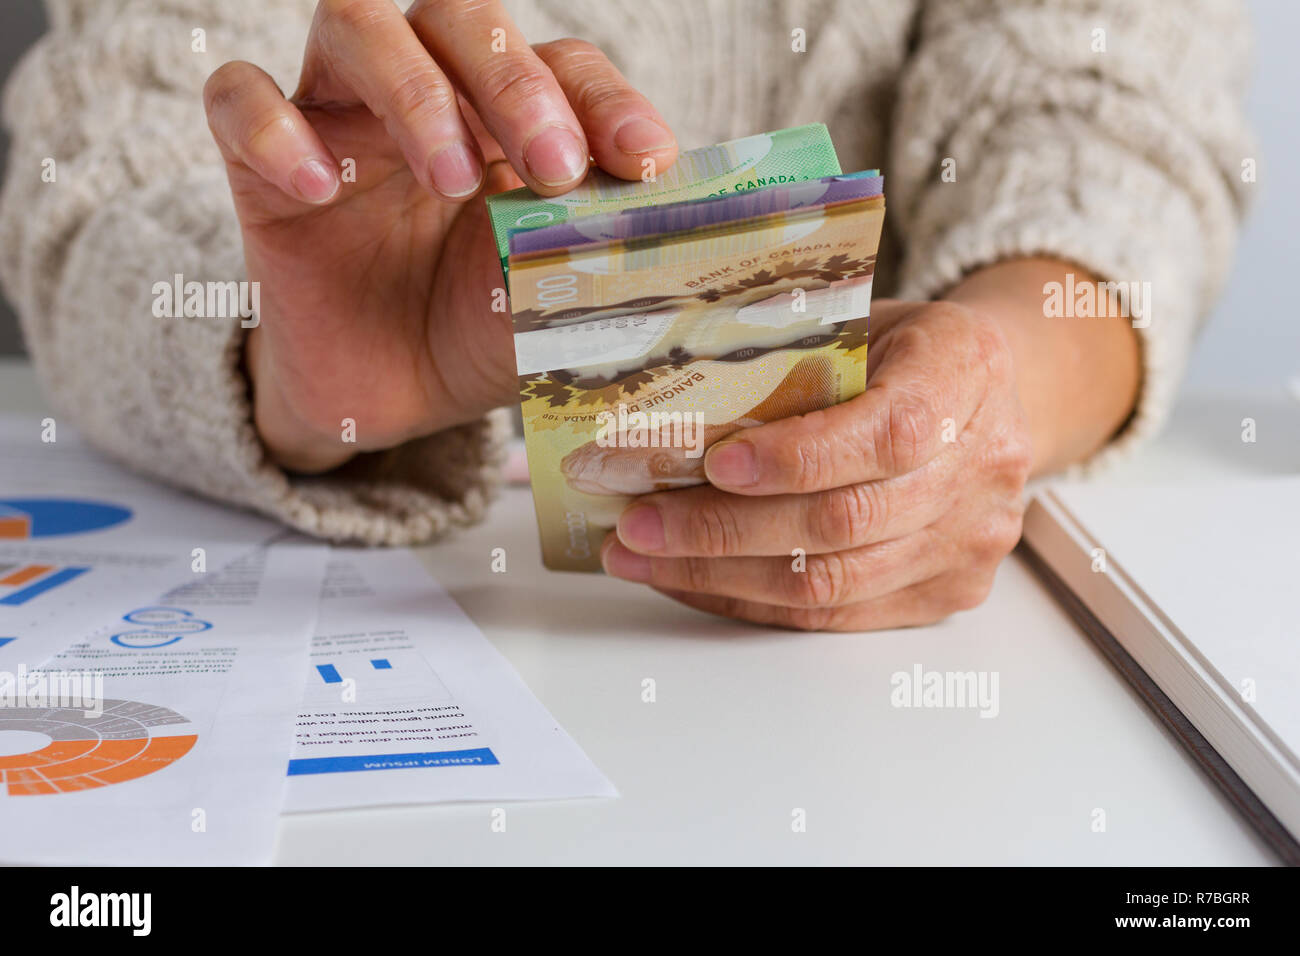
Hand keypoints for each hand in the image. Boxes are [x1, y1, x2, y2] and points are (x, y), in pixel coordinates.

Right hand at [203, 0, 676, 470]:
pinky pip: (237, 98)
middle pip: (457, 17)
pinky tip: (323, 190)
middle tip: (553, 165)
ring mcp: (340, 118)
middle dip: (513, 80)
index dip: (604, 101)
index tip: (645, 162)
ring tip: (452, 179)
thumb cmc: (478, 333)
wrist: (390, 398)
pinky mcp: (259, 165)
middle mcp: (427, 96)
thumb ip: (591, 258)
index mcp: (509, 118)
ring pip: (354, 24)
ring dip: (412, 90)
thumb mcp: (549, 302)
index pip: (561, 63)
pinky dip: (276, 129)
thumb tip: (664, 231)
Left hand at [599, 299, 1034, 630]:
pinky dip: (753, 601)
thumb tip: (675, 414)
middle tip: (638, 523)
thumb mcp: (865, 322)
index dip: (797, 458)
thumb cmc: (908, 350)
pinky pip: (836, 615)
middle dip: (722, 529)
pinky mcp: (947, 591)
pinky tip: (695, 580)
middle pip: (843, 522)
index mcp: (964, 374)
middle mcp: (982, 466)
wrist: (996, 393)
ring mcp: (970, 540)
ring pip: (830, 583)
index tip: (713, 464)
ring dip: (721, 575)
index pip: (886, 434)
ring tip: (643, 558)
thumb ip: (798, 361)